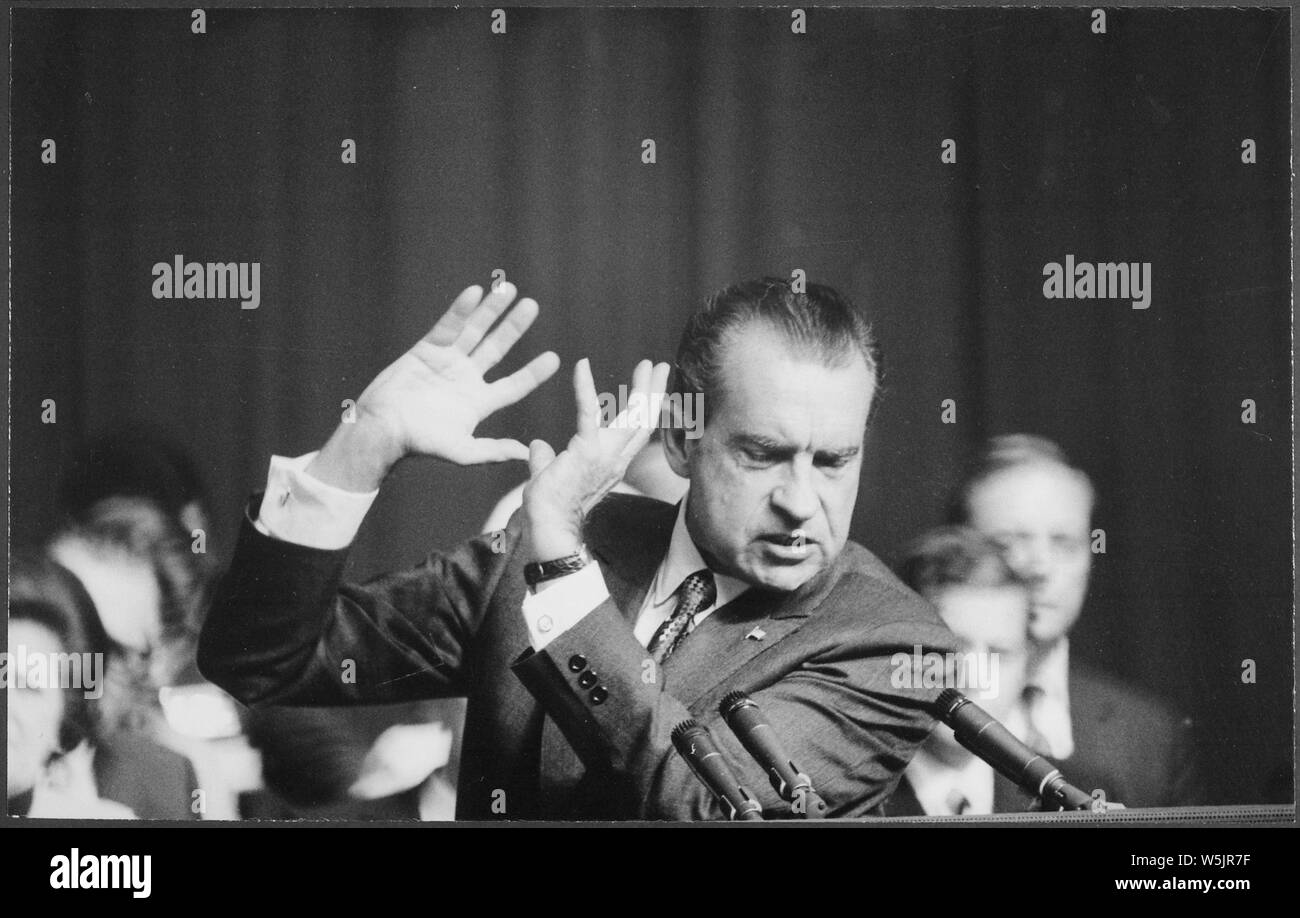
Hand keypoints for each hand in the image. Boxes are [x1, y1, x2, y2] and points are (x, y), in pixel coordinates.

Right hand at [308, 283, 560, 490]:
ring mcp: (447, 361)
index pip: (514, 385)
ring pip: (474, 331)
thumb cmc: (420, 443)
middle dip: (514, 327)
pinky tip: (475, 292)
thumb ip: (493, 450)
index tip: (554, 358)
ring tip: (508, 289)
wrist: (381, 428)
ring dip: (491, 310)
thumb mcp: (462, 450)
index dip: (533, 372)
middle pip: (497, 348)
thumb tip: (525, 453)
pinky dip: (460, 310)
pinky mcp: (426, 349)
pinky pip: (447, 325)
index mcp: (479, 402)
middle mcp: (466, 378)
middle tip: (532, 305)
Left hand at [522, 357, 670, 559]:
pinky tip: (582, 365)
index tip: (649, 386)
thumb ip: (545, 459)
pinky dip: (585, 388)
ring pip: (634, 416)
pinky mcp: (586, 450)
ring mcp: (604, 455)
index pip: (636, 432)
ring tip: (646, 365)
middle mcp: (615, 459)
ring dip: (642, 389)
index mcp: (611, 464)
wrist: (547, 526)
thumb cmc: (548, 508)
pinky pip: (589, 412)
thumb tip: (537, 446)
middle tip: (659, 366)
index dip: (646, 408)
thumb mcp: (550, 475)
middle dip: (654, 392)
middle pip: (645, 421)